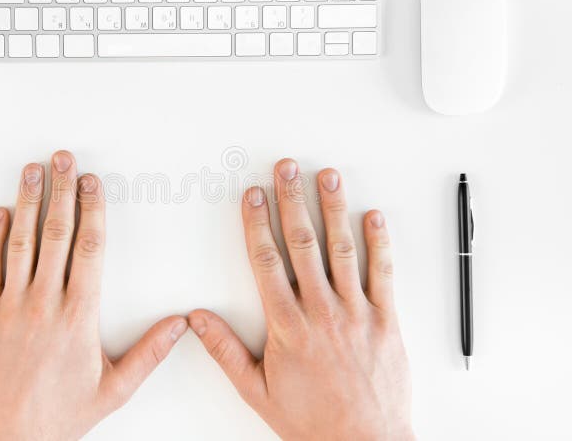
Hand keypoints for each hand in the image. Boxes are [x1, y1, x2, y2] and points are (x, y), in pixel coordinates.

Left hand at [0, 152, 186, 440]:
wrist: (5, 438)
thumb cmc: (57, 416)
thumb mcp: (114, 389)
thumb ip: (149, 353)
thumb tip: (180, 325)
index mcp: (78, 316)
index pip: (90, 248)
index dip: (92, 209)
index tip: (92, 183)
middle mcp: (44, 303)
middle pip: (56, 234)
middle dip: (61, 191)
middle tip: (62, 159)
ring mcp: (10, 306)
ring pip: (20, 242)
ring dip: (26, 202)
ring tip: (32, 172)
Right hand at [189, 160, 413, 440]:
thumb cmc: (313, 421)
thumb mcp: (257, 391)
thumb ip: (225, 351)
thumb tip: (198, 320)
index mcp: (288, 326)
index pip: (267, 261)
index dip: (257, 224)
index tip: (253, 196)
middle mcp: (322, 311)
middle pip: (303, 244)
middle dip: (293, 200)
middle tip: (287, 169)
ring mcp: (357, 312)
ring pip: (342, 249)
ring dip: (333, 208)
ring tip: (327, 176)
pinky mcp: (386, 320)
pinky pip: (382, 273)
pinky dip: (378, 242)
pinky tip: (373, 216)